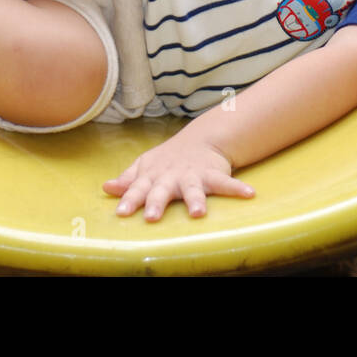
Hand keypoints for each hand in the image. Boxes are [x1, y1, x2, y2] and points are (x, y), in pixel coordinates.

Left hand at [103, 133, 254, 221]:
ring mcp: (192, 175)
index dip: (129, 199)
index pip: (138, 188)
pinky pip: (226, 182)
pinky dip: (237, 188)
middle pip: (162, 190)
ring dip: (196, 199)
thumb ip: (128, 180)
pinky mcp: (213, 174)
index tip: (122, 213)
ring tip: (198, 213)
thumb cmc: (168, 160)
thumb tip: (107, 188)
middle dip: (157, 203)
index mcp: (153, 176)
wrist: (201, 139)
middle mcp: (171, 176)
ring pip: (193, 188)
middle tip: (152, 217)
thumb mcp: (145, 167)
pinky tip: (249, 194)